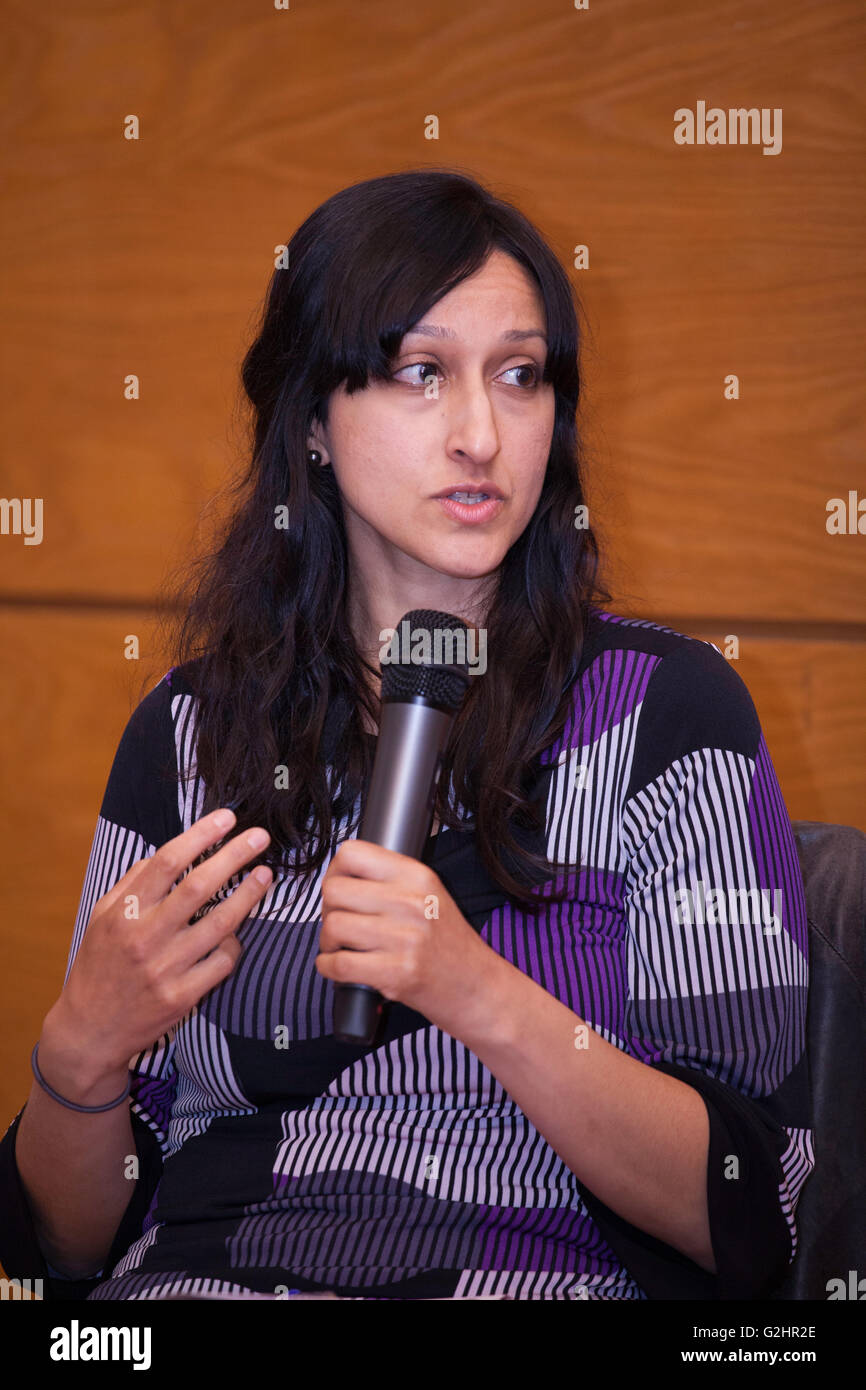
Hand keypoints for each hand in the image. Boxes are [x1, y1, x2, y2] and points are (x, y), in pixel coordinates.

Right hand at [46, 809, 273, 1077]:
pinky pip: (222, 962)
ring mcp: (166, 968)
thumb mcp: (100, 918)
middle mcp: (145, 937)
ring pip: (220, 924)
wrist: (90, 1030)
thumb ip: (131, 883)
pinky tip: (237, 934)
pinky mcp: (182, 996)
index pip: (167, 862)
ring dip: (248, 895)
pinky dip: (234, 944)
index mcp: (124, 912)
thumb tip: (164, 853)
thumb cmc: (98, 966)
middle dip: (234, 856)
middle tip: (260, 837)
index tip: (226, 818)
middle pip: (199, 886)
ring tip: (266, 875)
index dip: (200, 835)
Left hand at [315, 838, 505, 1039]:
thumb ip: (390, 881)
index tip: (339, 888)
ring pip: (333, 927)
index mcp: (417, 876)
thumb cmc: (448, 945)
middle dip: (328, 911)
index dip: (335, 871)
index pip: (353, 853)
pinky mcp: (396, 972)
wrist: (477, 987)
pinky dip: (329, 967)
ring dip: (328, 942)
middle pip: (335, 891)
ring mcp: (404, 937)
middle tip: (340, 924)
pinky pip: (338, 964)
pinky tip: (340, 967)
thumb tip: (339, 876)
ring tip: (342, 948)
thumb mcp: (429, 895)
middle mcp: (410, 901)